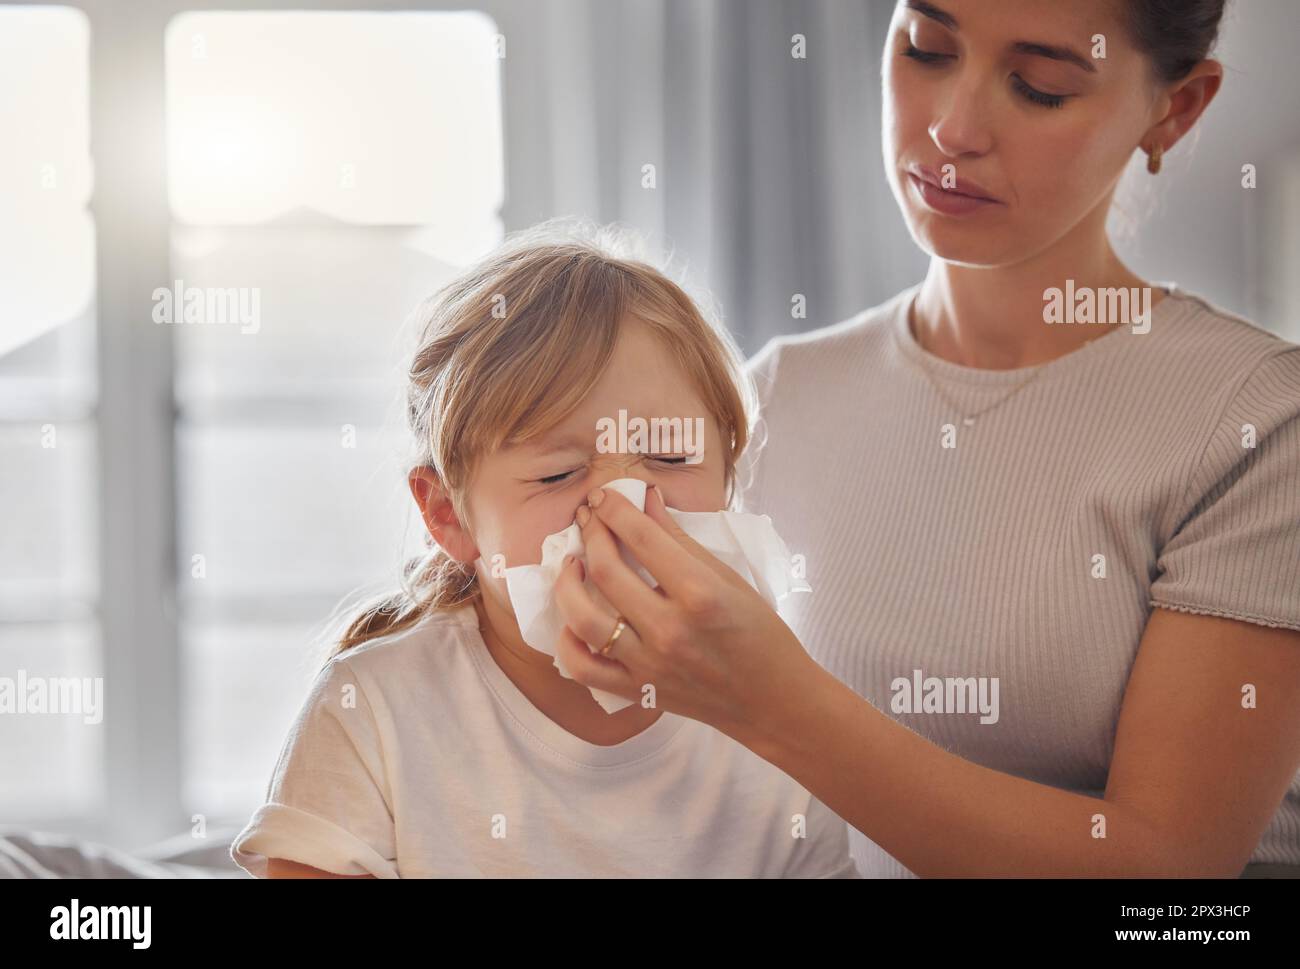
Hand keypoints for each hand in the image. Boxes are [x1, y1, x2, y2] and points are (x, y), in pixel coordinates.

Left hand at [552, 483, 817, 741]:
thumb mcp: (729, 578)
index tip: (604, 495)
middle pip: (606, 571)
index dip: (615, 509)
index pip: (642, 538)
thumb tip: (646, 499)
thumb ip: (680, 539)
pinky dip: (567, 644)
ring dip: (567, 584)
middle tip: (588, 518)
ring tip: (573, 564)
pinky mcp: (638, 691)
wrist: (773, 700)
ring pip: (583, 619)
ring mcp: (649, 664)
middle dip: (591, 533)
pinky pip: (583, 669)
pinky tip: (572, 622)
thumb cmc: (760, 633)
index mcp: (700, 594)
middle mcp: (669, 629)